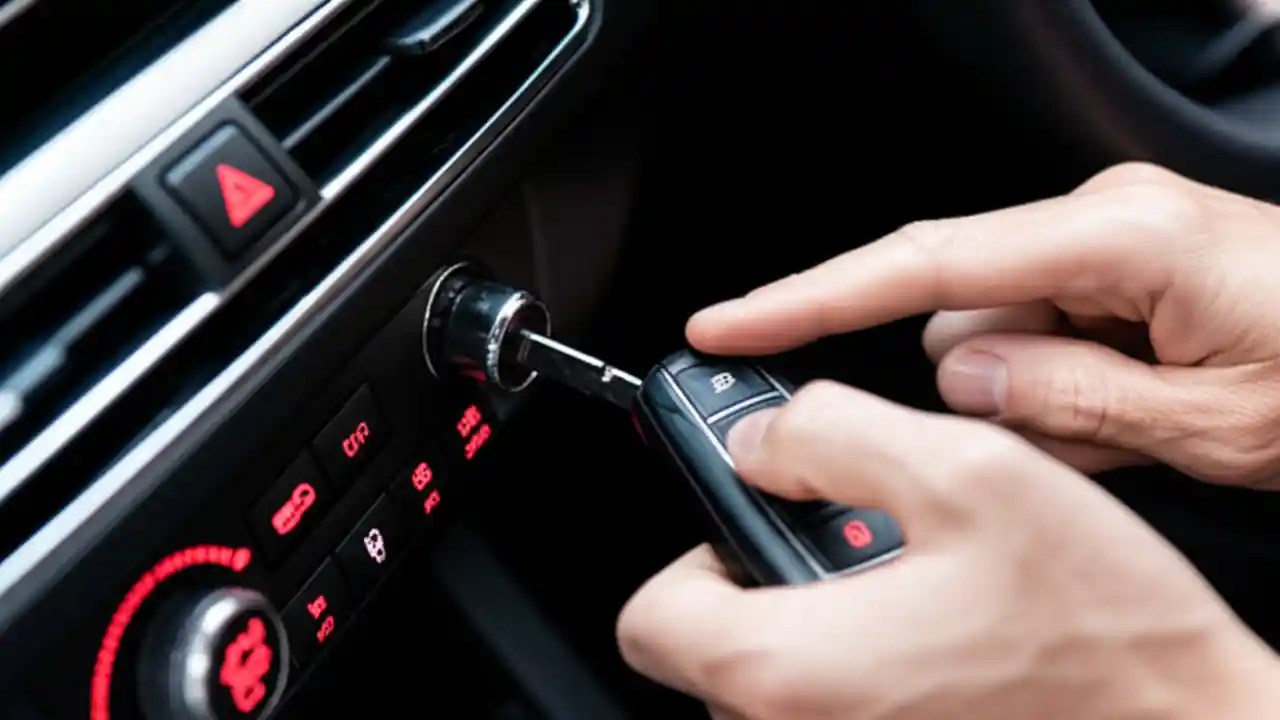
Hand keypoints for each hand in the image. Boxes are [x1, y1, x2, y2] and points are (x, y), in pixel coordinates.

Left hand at [616, 381, 1279, 718]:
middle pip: (709, 643)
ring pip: (773, 675)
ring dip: (821, 617)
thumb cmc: (1101, 633)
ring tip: (912, 585)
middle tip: (854, 539)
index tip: (755, 513)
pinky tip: (934, 633)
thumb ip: (830, 434)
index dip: (696, 545)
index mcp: (787, 669)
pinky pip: (830, 706)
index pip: (649, 613)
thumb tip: (759, 441)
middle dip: (767, 575)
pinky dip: (859, 663)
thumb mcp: (965, 474)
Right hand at [685, 162, 1279, 486]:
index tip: (728, 322)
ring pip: (1001, 329)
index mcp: (1116, 240)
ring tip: (1133, 428)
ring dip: (1034, 393)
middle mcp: (1103, 223)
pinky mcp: (1124, 265)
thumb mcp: (1211, 425)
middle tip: (1076, 438)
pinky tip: (1132, 410)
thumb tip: (958, 374)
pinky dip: (1063, 382)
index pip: (919, 268)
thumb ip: (1064, 397)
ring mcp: (1113, 241)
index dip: (808, 299)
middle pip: (960, 309)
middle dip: (981, 386)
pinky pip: (1045, 329)